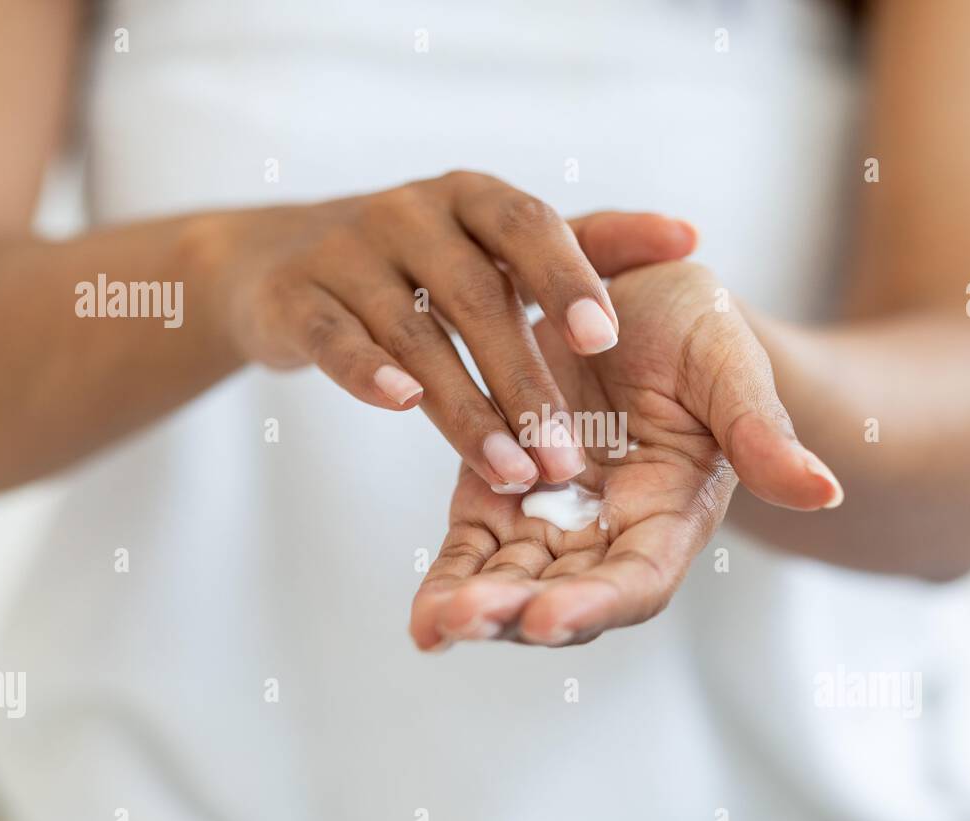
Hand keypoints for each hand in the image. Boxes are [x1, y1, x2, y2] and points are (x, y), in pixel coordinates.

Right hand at [190, 170, 696, 488]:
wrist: (280, 259)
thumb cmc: (423, 259)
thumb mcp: (501, 244)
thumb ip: (591, 244)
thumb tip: (688, 236)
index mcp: (472, 199)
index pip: (528, 226)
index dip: (567, 278)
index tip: (605, 339)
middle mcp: (410, 214)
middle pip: (475, 296)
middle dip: (524, 382)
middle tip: (566, 459)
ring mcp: (346, 252)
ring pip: (412, 331)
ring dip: (463, 406)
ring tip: (510, 471)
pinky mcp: (295, 297)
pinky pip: (332, 335)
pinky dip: (364, 369)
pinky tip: (400, 406)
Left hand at [409, 260, 842, 649]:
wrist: (640, 300)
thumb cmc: (700, 332)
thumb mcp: (732, 364)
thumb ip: (762, 431)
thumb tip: (823, 490)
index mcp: (674, 511)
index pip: (639, 578)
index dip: (597, 601)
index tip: (550, 614)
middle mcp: (612, 531)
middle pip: (566, 595)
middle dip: (515, 613)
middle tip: (464, 619)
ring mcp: (552, 517)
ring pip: (512, 581)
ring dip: (473, 605)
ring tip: (433, 625)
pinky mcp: (500, 491)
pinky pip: (474, 545)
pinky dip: (450, 577)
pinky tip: (422, 615)